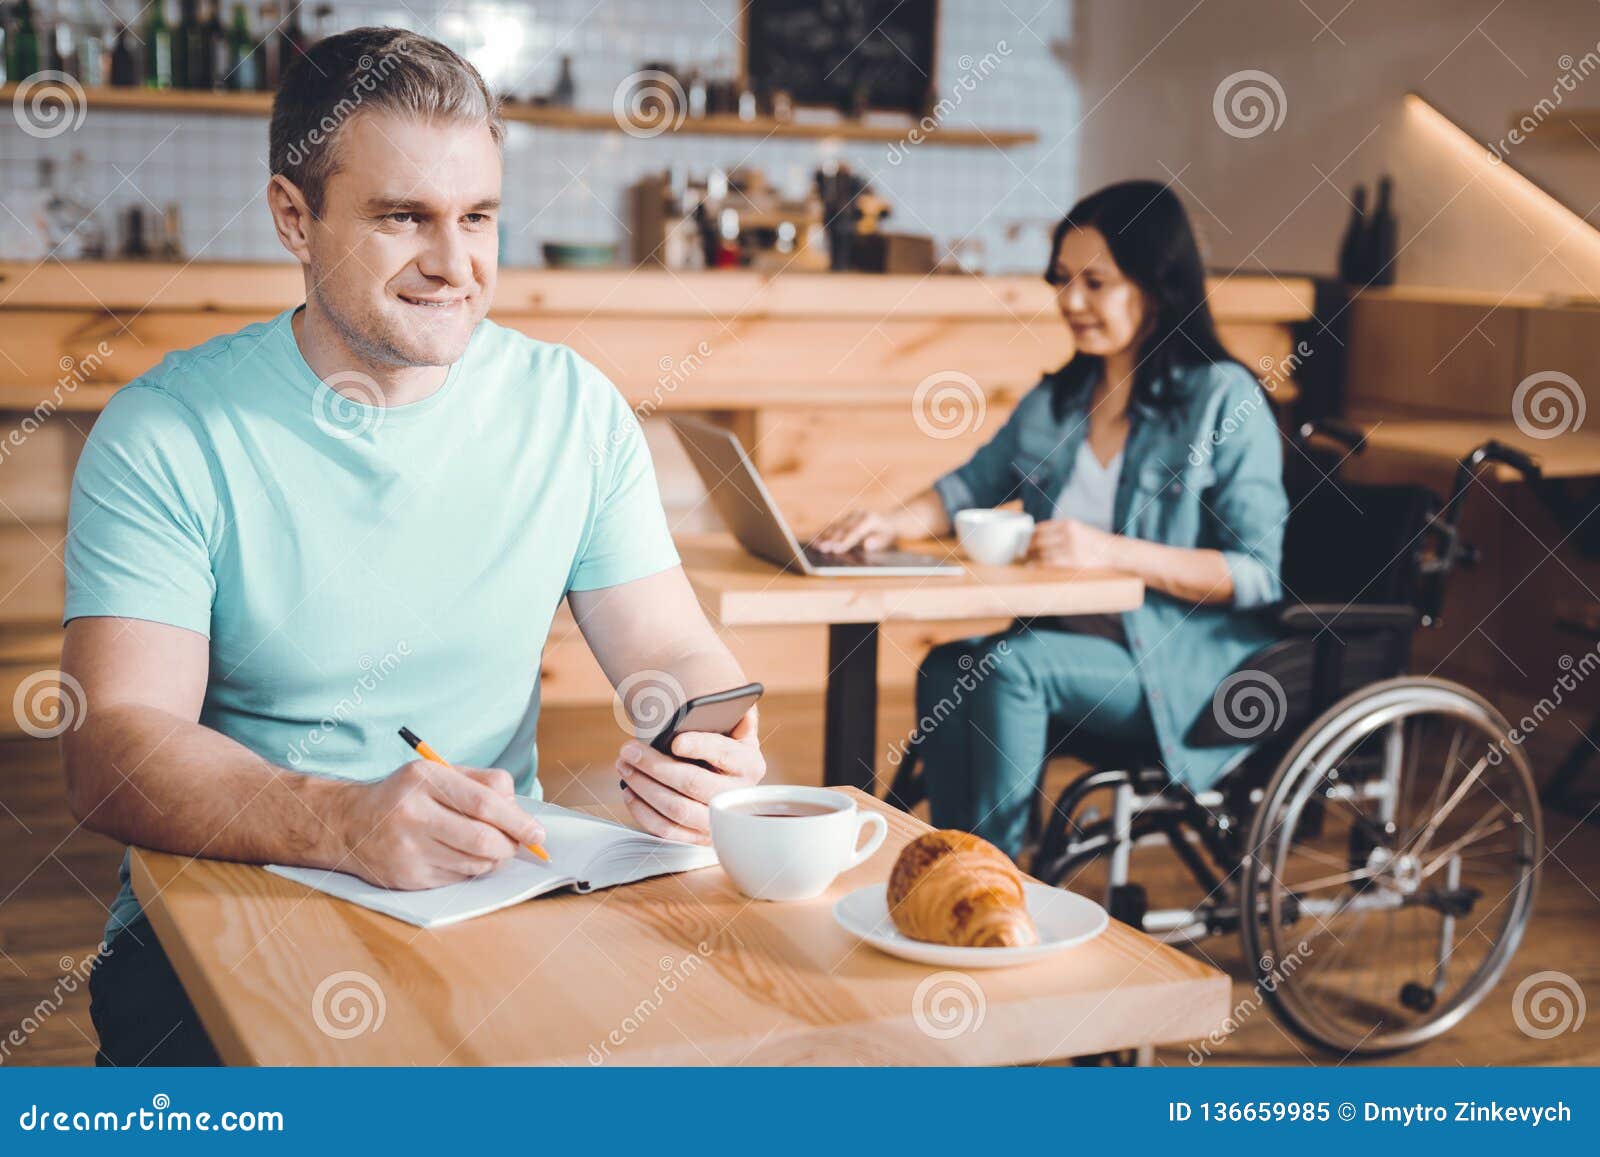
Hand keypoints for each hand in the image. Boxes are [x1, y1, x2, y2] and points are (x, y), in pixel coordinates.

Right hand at [333, 760, 546, 889]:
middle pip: (482, 839)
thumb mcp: (439, 773)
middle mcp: (413, 814)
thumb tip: (521, 814)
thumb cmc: (408, 795)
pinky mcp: (408, 877)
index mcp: (424, 779)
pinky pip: (459, 878)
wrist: (351, 824)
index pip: (483, 803)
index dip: (517, 821)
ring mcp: (408, 849)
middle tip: (519, 844)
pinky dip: (472, 869)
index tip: (537, 833)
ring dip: (494, 858)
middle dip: (510, 845)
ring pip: (475, 863)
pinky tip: (462, 856)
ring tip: (490, 846)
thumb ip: (484, 784)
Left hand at [618, 706, 765, 842]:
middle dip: (655, 766)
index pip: (724, 754)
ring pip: (676, 810)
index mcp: (750, 764)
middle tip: (628, 749)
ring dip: (643, 787)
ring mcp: (718, 821)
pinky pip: (666, 830)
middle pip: (693, 784)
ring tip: (623, 765)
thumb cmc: (720, 742)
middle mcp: (737, 796)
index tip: (674, 741)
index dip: (699, 746)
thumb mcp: (732, 724)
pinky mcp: (697, 838)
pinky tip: (629, 789)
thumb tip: (731, 707)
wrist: (720, 774)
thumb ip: (732, 711)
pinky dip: (642, 811)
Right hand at [811, 509, 898, 553]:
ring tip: (814, 545)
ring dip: (824, 535)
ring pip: (835, 525)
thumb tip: (867, 544)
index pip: (856, 531)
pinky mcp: (845, 518)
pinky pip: (833, 525)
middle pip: (843, 528)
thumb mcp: (887, 539)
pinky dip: (823, 532)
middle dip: (831, 539)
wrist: (888, 520)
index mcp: (870, 519)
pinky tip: (814, 539)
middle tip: (821, 548)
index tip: (836, 548)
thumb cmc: (887, 534)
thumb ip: (877, 542)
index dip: (845, 540)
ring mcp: (851, 515)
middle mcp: (859, 514)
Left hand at [1029, 519, 1122, 568]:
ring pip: (1042, 551)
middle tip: (1017, 551)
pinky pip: (1049, 561)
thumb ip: (1063, 532)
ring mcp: (1071, 546)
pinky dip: (1037, 564)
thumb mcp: (1080, 530)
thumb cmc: (1096, 543)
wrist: (1116, 552)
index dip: (1028, 535)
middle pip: (1038, 538)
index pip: (1041, 527)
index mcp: (1069, 523)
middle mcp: (1068, 532)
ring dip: (1029, 556)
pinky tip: (1030, 566)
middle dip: (1025, 546)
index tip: (1020, 540)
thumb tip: (1040, 538)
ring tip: (1022, 559)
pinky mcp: (1073, 560)